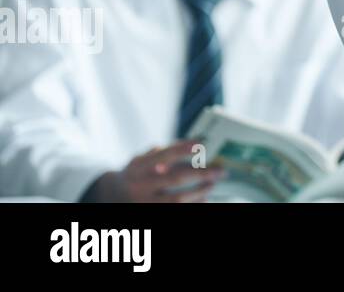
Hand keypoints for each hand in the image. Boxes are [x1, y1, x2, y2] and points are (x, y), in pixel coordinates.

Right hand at [83, 140, 224, 202]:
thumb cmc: (135, 174)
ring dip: (199, 192)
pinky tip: (204, 200)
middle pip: (176, 179)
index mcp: (139, 167)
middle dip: (201, 174)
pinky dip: (193, 206)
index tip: (201, 143)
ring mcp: (144, 203)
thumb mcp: (141, 160)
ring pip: (177, 199)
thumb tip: (192, 142)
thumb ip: (162, 152)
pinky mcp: (149, 214)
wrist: (110, 196)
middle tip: (220, 170)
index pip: (164, 155)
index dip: (183, 148)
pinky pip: (175, 211)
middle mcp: (140, 185)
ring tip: (212, 185)